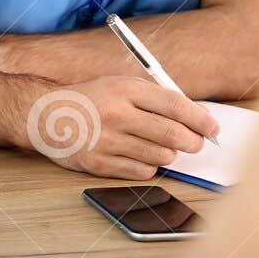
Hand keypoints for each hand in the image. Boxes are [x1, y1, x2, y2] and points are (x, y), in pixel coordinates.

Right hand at [25, 75, 218, 179]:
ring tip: (159, 147)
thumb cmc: (91, 100)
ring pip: (161, 156)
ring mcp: (105, 141)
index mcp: (124, 89)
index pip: (175, 105)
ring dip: (169, 155)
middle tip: (195, 143)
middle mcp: (115, 114)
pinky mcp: (97, 163)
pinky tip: (138, 156)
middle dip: (193, 141)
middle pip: (173, 135)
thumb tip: (198, 118)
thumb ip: (155, 98)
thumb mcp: (119, 86)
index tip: (213, 128)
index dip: (201, 119)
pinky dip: (148, 166)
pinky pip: (142, 172)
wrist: (45, 116)